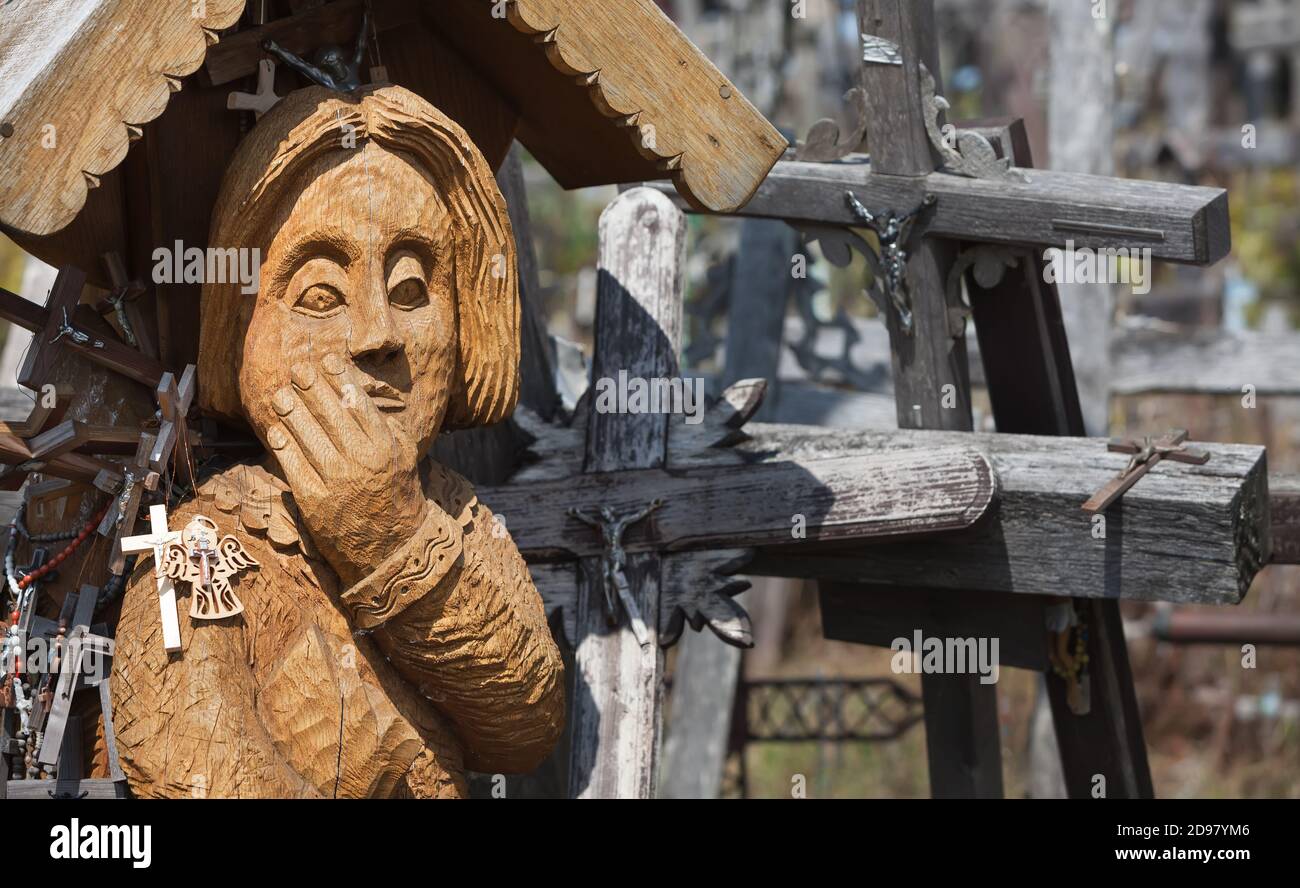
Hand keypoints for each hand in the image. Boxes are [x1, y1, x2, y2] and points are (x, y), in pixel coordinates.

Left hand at [266, 353, 427, 583]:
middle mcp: (361, 462)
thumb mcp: (402, 454)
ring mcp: (336, 482)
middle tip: (298, 370)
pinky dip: (283, 446)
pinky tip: (276, 431)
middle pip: (330, 416)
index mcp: (385, 447)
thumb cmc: (396, 493)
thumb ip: (382, 425)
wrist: (392, 547)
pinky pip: (293, 467)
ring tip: (281, 395)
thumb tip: (355, 391)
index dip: (341, 379)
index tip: (328, 361)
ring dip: (291, 413)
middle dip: (312, 388)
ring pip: (307, 438)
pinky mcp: (315, 502)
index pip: (358, 404)